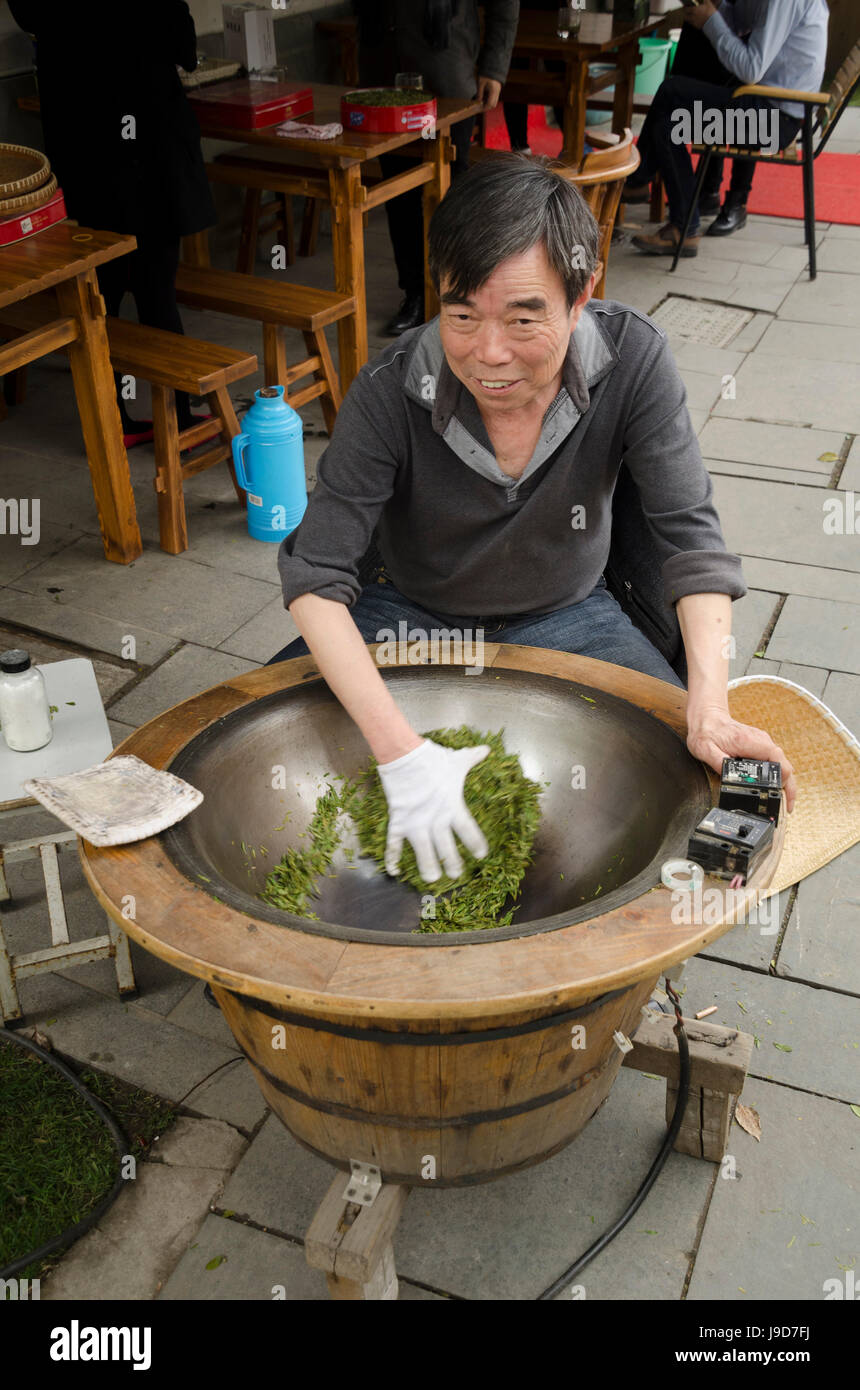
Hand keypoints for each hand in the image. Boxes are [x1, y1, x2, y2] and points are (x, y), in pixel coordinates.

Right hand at [377, 739, 490, 881]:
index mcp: (453, 808)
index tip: (481, 855)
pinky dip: (392, 858)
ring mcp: (416, 823)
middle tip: (457, 875)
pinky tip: (394, 871)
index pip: (469, 831)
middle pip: (447, 849)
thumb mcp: (457, 760)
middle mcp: (436, 820)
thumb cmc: (433, 759)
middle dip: (453, 864)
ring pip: (424, 852)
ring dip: (428, 867)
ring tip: (433, 879)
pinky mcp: (398, 821)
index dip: (476, 844)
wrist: (405, 756)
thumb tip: (486, 749)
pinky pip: (393, 844)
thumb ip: (472, 758)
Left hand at [476, 75, 501, 108]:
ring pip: (494, 102)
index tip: (478, 109)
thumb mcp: (480, 83)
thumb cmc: (485, 73)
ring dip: (488, 103)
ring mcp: (498, 91)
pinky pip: (494, 98)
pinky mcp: (497, 89)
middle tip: (479, 106)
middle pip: (493, 105)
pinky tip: (483, 97)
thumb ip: (479, 93)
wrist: (493, 66)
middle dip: (487, 107)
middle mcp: (497, 92)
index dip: (484, 108)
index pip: (490, 104)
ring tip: (481, 100)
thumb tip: (478, 101)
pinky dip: (489, 99)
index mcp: (493, 90)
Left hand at [684, 1, 716, 29]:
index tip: (684, 7)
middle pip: (685, 16)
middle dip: (685, 14)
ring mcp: (694, 22)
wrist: (713, 22)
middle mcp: (692, 17)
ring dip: (688, 18)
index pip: (686, 9)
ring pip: (688, 21)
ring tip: (690, 16)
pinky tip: (695, 20)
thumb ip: (705, 0)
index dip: (684, 8)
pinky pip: (692, 24)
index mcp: (694, 10)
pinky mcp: (697, 26)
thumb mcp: (708, 3)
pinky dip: (692, 22)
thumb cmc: (710, 12)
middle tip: (686, 12)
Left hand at [686, 704, 795, 812]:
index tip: (778, 794)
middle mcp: (761, 741)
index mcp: (750, 741)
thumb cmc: (706, 731)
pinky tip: (775, 789)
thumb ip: (717, 762)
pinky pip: (775, 762)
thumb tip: (729, 776)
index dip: (781, 778)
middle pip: (784, 765)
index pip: (777, 759)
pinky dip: (778, 776)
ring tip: (784, 802)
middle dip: (789, 786)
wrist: (707, 717)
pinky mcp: (761, 746)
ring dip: (785, 783)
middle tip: (787, 807)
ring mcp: (763, 743)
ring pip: (782, 764)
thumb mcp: (705, 749)